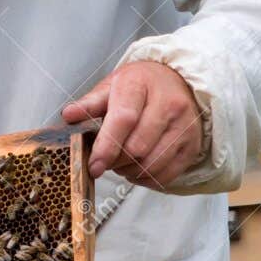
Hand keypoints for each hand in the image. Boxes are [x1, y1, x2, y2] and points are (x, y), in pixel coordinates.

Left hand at [62, 61, 205, 188]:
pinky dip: (146, 178)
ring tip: (121, 162)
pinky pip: (166, 175)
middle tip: (106, 159)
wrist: (177, 82)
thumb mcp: (112, 86)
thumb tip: (69, 116)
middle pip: (137, 147)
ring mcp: (185, 126)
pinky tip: (137, 168)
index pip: (124, 120)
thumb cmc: (140, 86)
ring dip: (130, 172)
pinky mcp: (192, 145)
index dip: (106, 147)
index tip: (94, 164)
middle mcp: (169, 104)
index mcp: (141, 85)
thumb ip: (90, 103)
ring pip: (152, 164)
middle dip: (116, 161)